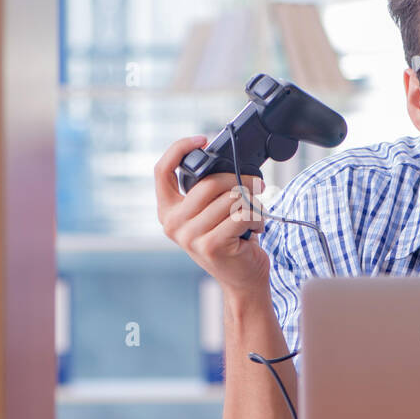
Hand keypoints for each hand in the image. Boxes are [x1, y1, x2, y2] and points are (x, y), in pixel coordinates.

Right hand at [155, 135, 270, 298]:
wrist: (242, 279)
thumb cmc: (230, 241)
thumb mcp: (209, 213)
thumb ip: (207, 190)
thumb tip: (227, 160)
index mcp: (167, 211)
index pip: (162, 170)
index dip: (179, 148)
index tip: (202, 140)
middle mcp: (173, 224)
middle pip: (209, 182)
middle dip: (240, 179)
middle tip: (257, 185)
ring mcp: (190, 236)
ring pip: (229, 198)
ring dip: (251, 203)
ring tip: (253, 215)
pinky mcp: (211, 245)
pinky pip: (241, 215)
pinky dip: (256, 218)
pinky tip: (256, 228)